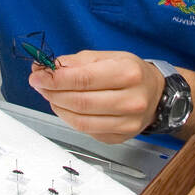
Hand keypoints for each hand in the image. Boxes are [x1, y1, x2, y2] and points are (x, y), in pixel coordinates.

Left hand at [27, 50, 164, 143]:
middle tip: (39, 85)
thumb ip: (78, 62)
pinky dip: (70, 119)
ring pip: (81, 121)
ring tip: (51, 96)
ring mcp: (127, 123)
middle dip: (52, 93)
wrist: (156, 94)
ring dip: (58, 107)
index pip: (83, 79)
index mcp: (128, 73)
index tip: (38, 76)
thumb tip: (49, 68)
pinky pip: (87, 130)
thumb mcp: (109, 56)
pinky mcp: (119, 137)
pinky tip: (66, 107)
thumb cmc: (131, 73)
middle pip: (80, 102)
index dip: (55, 79)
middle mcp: (131, 100)